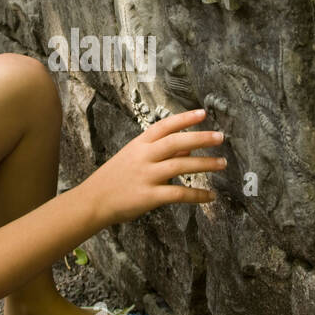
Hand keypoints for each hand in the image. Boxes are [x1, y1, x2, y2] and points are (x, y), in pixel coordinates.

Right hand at [81, 109, 226, 225]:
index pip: (164, 126)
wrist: (92, 201)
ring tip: (222, 163)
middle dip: (200, 138)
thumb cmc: (114, 179)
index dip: (184, 119)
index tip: (203, 113)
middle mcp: (143, 156)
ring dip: (204, 164)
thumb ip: (160, 152)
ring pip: (180, 165)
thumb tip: (188, 147)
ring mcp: (146, 176)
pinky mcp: (149, 196)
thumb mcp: (134, 158)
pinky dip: (197, 194)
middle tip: (221, 137)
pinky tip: (210, 196)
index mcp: (139, 144)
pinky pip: (178, 193)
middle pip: (176, 142)